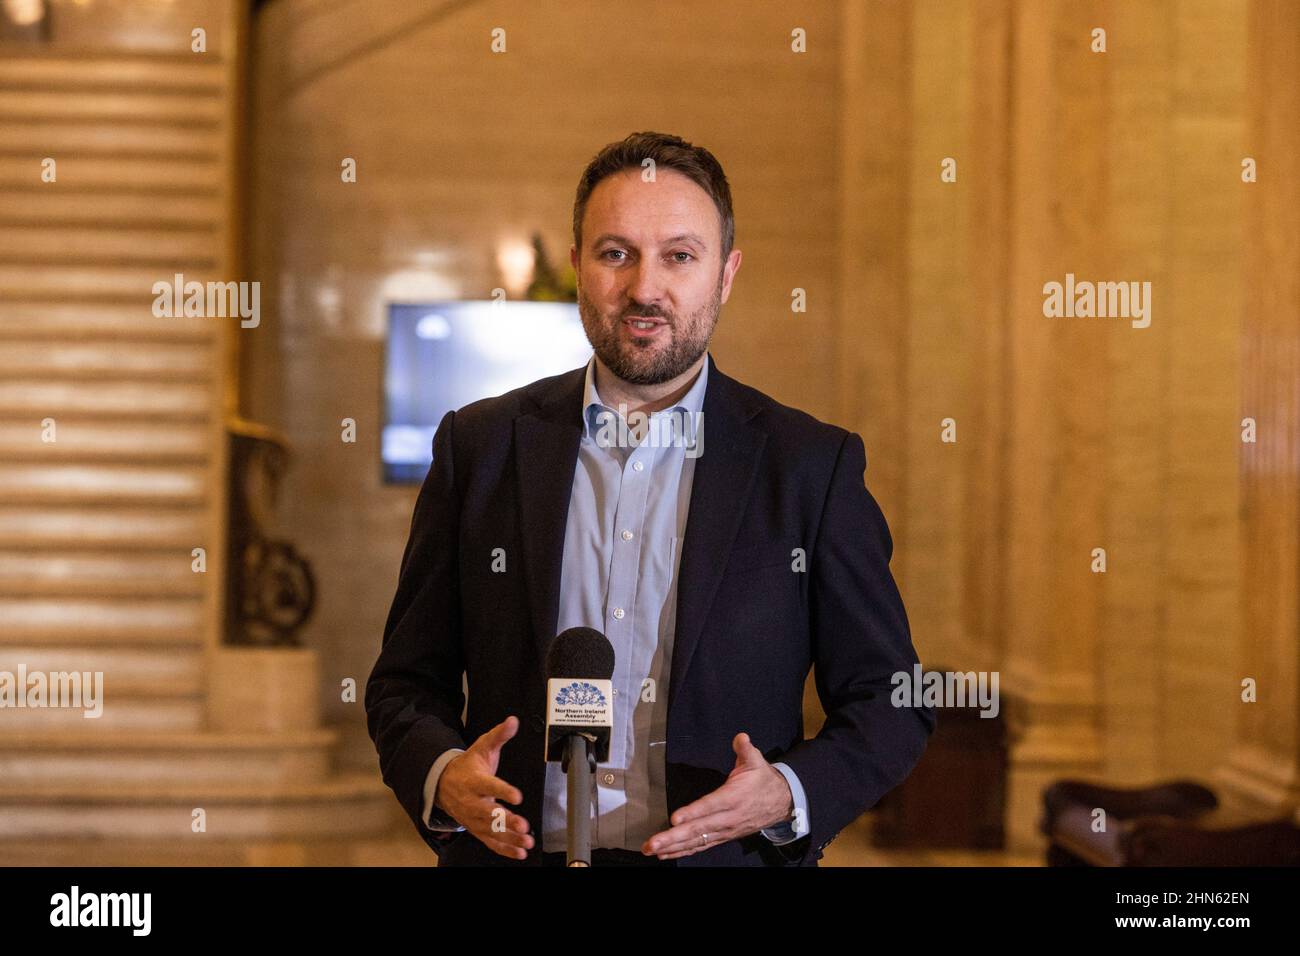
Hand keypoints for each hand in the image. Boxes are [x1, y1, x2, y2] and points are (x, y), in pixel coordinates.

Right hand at [434, 715, 534, 859]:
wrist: (444, 784)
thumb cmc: (468, 767)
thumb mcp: (482, 747)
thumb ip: (499, 735)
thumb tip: (513, 721)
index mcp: (474, 781)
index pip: (489, 785)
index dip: (503, 791)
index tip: (517, 795)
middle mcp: (473, 802)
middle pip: (489, 813)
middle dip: (506, 821)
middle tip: (523, 825)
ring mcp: (474, 818)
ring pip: (491, 830)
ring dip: (509, 837)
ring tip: (526, 841)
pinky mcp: (477, 829)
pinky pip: (490, 841)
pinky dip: (504, 849)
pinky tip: (520, 852)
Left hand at [640, 732, 793, 859]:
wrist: (782, 803)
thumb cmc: (763, 781)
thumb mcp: (757, 761)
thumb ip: (745, 749)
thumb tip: (740, 738)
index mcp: (734, 797)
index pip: (710, 806)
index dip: (693, 813)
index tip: (675, 819)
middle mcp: (727, 818)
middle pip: (698, 829)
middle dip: (674, 837)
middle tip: (653, 842)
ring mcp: (724, 830)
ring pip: (697, 841)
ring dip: (673, 847)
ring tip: (652, 849)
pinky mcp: (722, 836)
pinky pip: (701, 846)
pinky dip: (683, 851)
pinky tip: (666, 854)